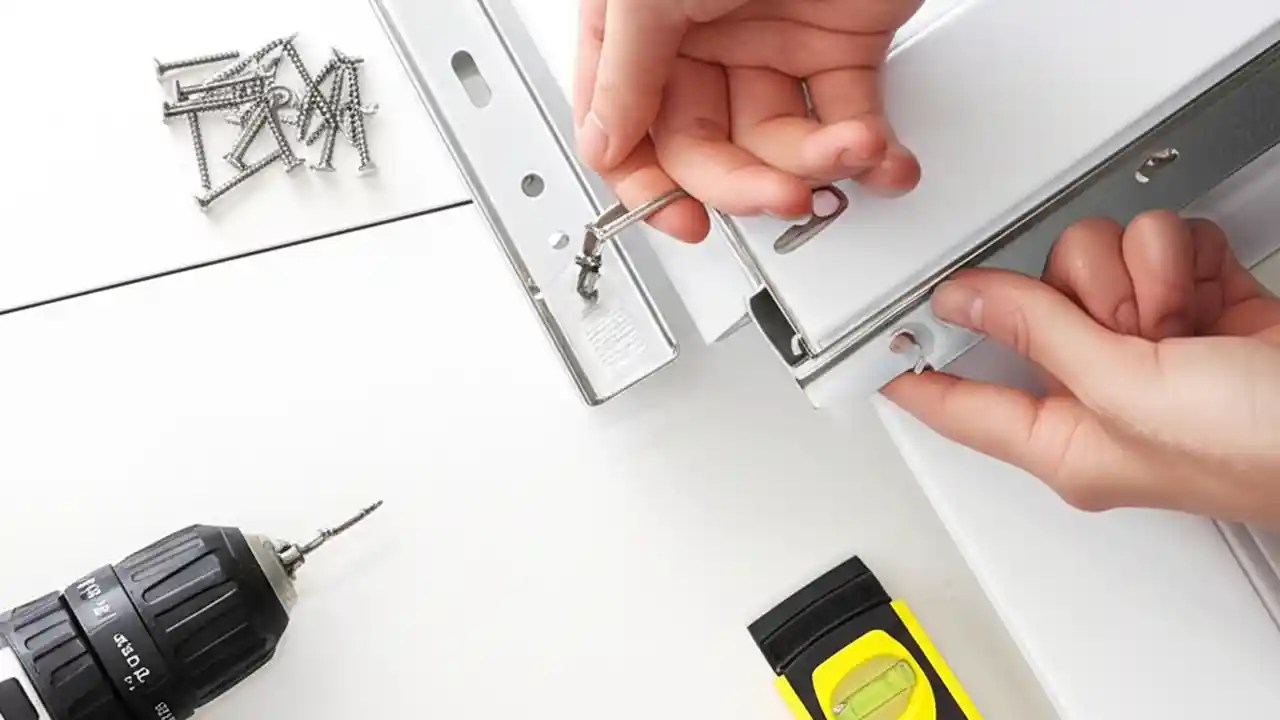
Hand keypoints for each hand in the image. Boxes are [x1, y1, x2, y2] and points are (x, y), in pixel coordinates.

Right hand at [575, 0, 923, 241]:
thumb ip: (625, 69)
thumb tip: (601, 141)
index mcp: (639, 23)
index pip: (626, 126)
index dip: (648, 183)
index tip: (679, 221)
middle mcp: (699, 37)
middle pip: (705, 146)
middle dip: (746, 182)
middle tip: (778, 195)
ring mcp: (770, 42)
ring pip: (778, 143)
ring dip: (819, 165)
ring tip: (853, 154)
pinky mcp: (840, 42)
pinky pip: (846, 117)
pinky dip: (871, 150)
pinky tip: (883, 160)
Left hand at [884, 211, 1279, 527]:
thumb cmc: (1268, 449)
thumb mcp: (1130, 395)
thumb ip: (1042, 338)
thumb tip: (968, 299)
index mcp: (1067, 444)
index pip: (958, 405)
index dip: (910, 370)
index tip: (868, 345)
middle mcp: (1101, 398)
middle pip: (1031, 304)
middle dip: (1077, 293)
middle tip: (1126, 324)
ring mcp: (1151, 349)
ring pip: (1093, 263)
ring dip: (1141, 275)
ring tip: (1183, 317)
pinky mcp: (1196, 307)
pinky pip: (1154, 247)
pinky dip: (1183, 257)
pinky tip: (1209, 291)